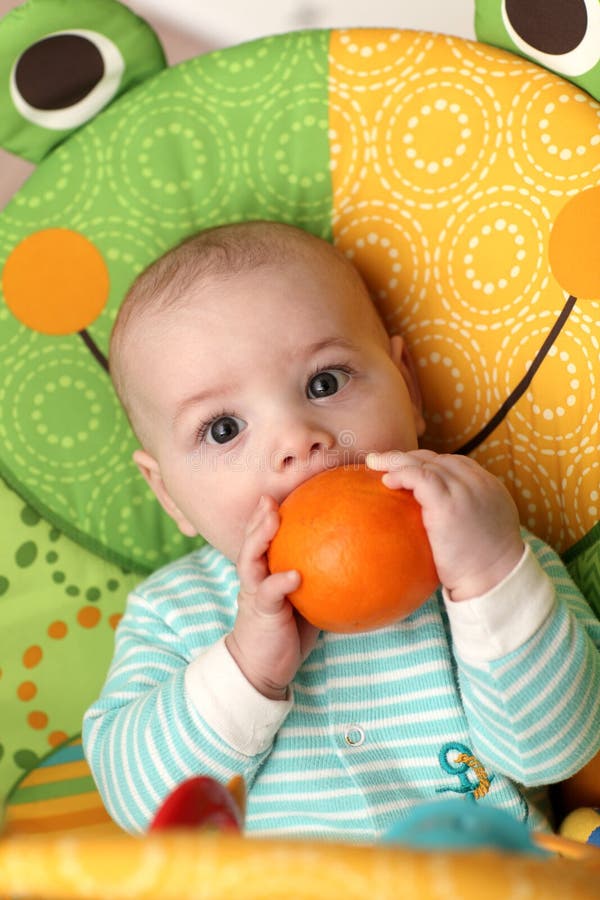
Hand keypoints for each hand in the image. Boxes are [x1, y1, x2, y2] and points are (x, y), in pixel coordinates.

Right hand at [226, 495, 318, 699]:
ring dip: (260, 537)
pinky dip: (279, 581)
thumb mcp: (303, 600)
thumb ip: (318, 580)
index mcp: (264, 571)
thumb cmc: (287, 631)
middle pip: (251, 540)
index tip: (285, 493)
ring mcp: (254, 593)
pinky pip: (267, 592)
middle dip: (259, 518)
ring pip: (250, 559)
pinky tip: (294, 575)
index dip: (269, 515)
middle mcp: (255, 577)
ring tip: (272, 520)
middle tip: (270, 498)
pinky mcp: (260, 611)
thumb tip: (357, 561)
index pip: (263, 538)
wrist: (261, 666)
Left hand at [367, 450, 523, 601]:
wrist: (495, 580)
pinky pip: (419, 476)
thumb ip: (465, 514)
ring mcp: (464, 491)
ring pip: (426, 462)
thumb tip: (432, 517)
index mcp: (488, 486)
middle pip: (437, 459)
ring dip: (397, 460)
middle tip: (382, 461)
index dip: (427, 463)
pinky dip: (401, 473)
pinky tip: (387, 481)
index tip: (406, 469)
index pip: (453, 463)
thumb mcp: (482, 530)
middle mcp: (478, 483)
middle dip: (408, 458)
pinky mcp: (448, 504)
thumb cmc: (484, 566)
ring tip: (374, 463)